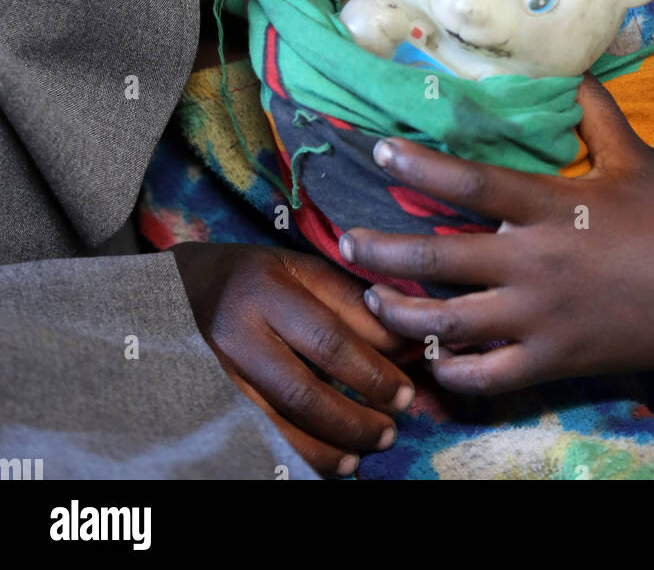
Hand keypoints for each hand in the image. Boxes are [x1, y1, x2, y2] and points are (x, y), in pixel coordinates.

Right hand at [172, 242, 414, 475]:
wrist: (168, 289)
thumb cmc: (248, 277)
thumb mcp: (296, 269)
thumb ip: (349, 302)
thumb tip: (403, 344)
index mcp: (264, 289)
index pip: (329, 341)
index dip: (374, 373)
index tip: (407, 392)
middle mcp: (234, 333)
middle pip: (303, 393)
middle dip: (355, 420)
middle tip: (390, 430)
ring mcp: (211, 374)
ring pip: (275, 428)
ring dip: (325, 449)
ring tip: (359, 454)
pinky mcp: (200, 403)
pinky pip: (252, 441)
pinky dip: (290, 457)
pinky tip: (320, 463)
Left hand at [340, 75, 653, 393]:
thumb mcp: (635, 158)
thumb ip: (596, 114)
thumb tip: (573, 68)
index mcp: (549, 207)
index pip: (471, 182)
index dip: (420, 165)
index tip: (380, 151)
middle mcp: (533, 263)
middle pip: (439, 259)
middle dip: (383, 250)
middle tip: (346, 242)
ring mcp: (538, 319)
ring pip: (448, 324)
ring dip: (401, 312)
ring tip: (371, 301)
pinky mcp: (551, 362)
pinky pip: (485, 375)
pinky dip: (450, 371)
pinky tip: (430, 360)